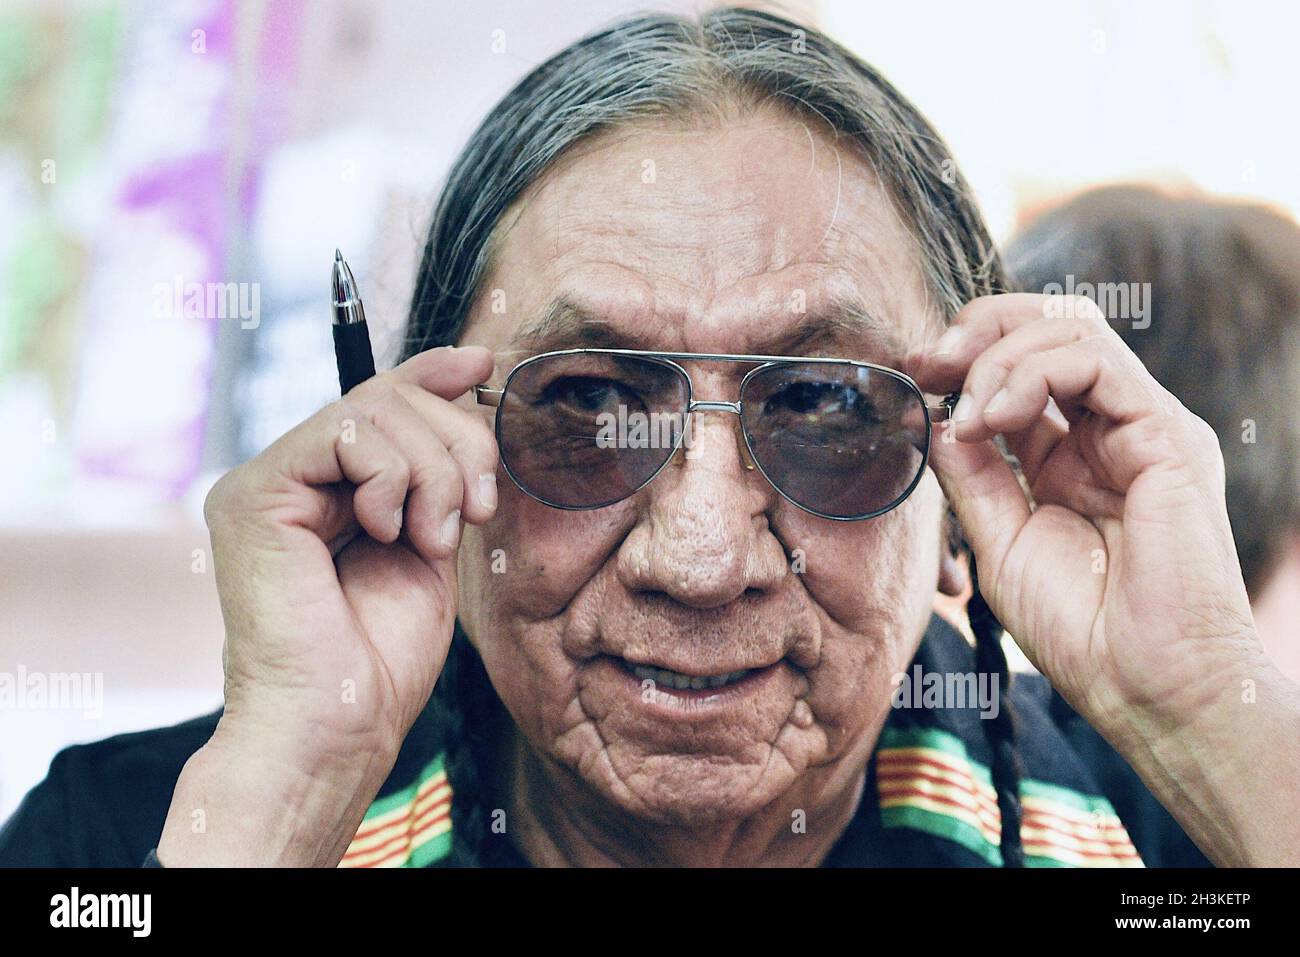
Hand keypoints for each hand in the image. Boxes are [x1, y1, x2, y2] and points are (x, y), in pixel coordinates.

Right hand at [159, 345, 497, 864]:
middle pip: (391, 397)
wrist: (339, 723)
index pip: (381, 402)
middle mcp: (291, 479)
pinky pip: (348, 432)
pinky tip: (386, 532)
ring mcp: (267, 483)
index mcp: (328, 491)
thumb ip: (439, 470)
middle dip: (459, 443)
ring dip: (434, 471)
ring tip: (432, 538)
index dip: (432, 373)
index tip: (482, 365)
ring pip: (377, 408)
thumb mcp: (432, 539)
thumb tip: (465, 380)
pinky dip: (394, 478)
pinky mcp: (254, 492)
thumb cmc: (383, 656)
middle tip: (475, 511)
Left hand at [909, 293, 1257, 734]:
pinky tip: (993, 416)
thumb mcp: (1000, 538)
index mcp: (1075, 455)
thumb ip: (973, 473)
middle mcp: (1113, 431)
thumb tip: (937, 416)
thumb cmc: (1080, 629)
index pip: (1026, 366)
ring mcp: (1144, 428)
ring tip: (966, 413)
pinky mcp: (1168, 436)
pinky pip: (1099, 362)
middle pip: (1052, 328)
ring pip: (1074, 331)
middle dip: (979, 331)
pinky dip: (1032, 373)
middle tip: (925, 362)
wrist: (1143, 686)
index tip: (913, 373)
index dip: (966, 357)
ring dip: (998, 356)